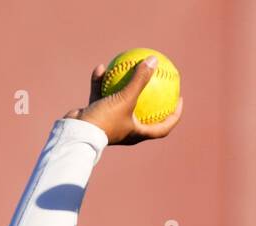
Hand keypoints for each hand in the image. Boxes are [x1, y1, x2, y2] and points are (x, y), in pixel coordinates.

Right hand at [63, 58, 183, 145]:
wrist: (76, 132)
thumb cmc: (105, 119)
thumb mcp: (126, 98)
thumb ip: (140, 80)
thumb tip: (153, 60)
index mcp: (137, 133)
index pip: (163, 128)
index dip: (174, 116)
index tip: (179, 100)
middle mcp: (126, 129)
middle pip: (144, 115)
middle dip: (152, 101)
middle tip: (159, 84)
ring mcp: (110, 122)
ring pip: (119, 101)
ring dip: (123, 86)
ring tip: (128, 70)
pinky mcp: (96, 114)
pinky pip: (101, 96)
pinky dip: (101, 83)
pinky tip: (102, 68)